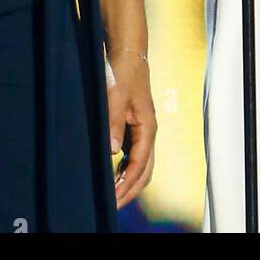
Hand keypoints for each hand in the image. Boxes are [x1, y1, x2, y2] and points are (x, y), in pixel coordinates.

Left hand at [106, 48, 155, 209]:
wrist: (129, 54)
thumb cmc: (124, 72)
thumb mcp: (116, 95)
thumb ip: (114, 121)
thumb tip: (112, 150)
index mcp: (147, 126)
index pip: (140, 163)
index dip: (128, 183)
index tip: (114, 197)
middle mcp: (147, 132)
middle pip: (145, 171)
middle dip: (131, 189)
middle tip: (113, 205)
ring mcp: (142, 131)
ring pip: (141, 166)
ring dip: (129, 182)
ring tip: (113, 195)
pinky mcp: (134, 128)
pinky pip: (134, 156)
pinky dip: (127, 170)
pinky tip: (114, 176)